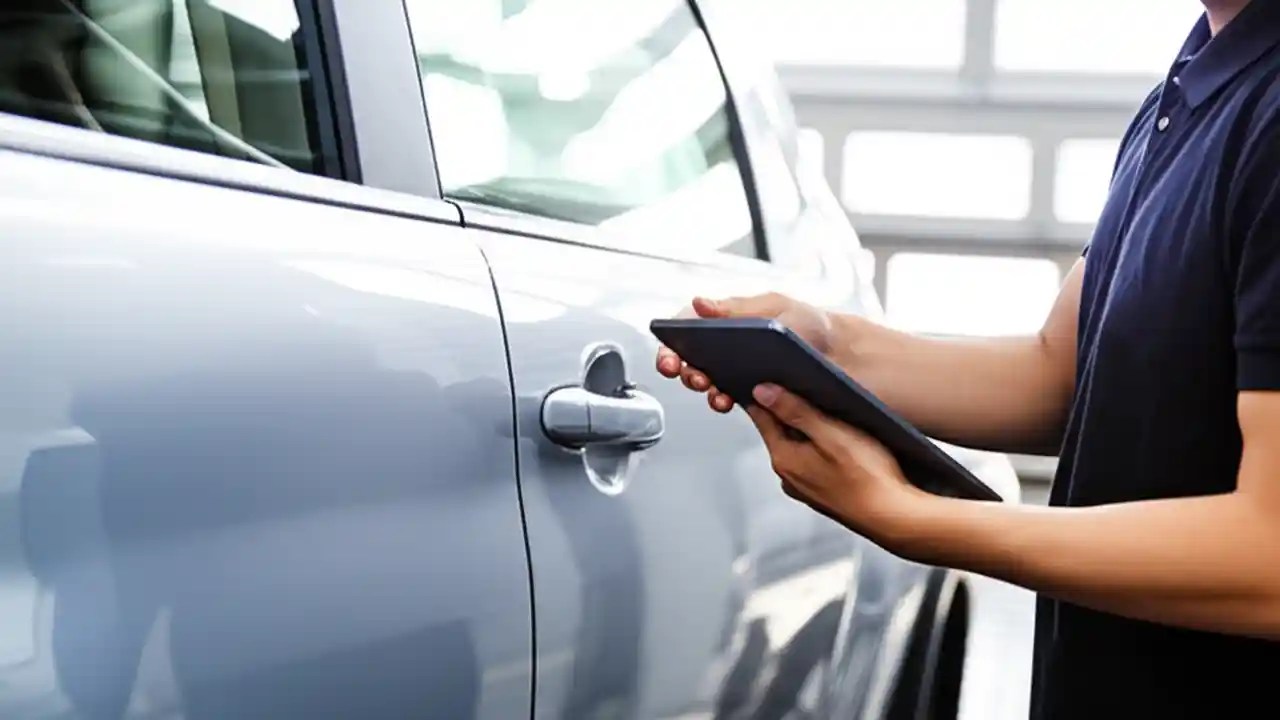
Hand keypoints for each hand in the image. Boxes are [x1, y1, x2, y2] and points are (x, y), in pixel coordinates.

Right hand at [656, 293, 837, 412]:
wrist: (842, 354)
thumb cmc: (811, 323)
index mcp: (728, 321)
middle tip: (695, 375)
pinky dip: (722, 401)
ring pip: (706, 382)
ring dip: (704, 389)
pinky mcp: (750, 392)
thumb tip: (700, 304)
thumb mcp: (775, 307)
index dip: (672, 343)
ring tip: (715, 392)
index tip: (671, 356)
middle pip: (690, 358)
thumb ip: (736, 308)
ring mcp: (737, 371)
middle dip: (685, 370)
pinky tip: (729, 401)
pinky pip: (727, 398)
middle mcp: (727, 346)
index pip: (687, 328)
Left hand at [745, 382, 935, 549]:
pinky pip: (815, 462)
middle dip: (793, 410)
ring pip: (800, 446)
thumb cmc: (869, 477)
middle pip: (780, 430)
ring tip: (838, 418)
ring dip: (813, 430)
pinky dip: (825, 449)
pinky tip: (847, 444)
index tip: (776, 374)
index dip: (767, 393)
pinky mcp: (824, 494)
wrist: (896, 518)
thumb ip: (795, 411)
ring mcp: (805, 488)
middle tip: (817, 391)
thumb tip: (761, 392)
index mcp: (783, 459)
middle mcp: (788, 476)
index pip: (761, 416)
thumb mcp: (831, 433)